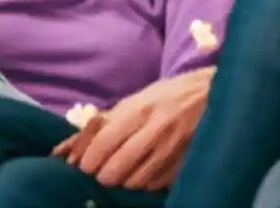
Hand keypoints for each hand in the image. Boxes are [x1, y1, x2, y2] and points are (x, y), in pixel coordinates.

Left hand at [52, 69, 212, 190]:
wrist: (215, 94)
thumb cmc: (169, 96)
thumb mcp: (136, 100)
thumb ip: (103, 123)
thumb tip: (63, 149)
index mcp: (140, 110)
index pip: (105, 142)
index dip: (89, 160)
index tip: (84, 166)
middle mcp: (157, 129)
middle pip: (117, 168)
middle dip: (104, 175)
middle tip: (102, 173)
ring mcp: (174, 149)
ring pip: (135, 182)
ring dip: (124, 181)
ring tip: (124, 173)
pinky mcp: (187, 164)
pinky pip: (156, 186)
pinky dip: (145, 184)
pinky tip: (145, 173)